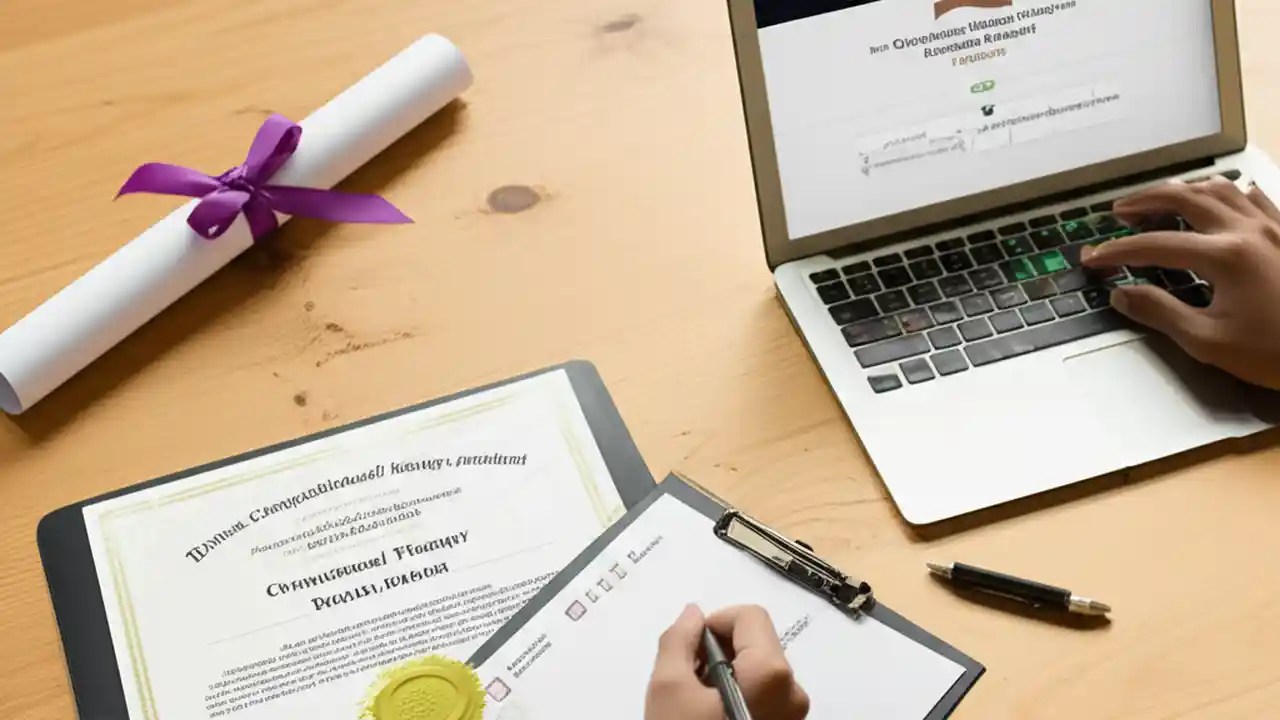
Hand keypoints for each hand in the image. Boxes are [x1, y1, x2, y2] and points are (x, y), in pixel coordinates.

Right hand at [644, 604, 809, 719]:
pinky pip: (765, 696)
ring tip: (696, 702)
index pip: (750, 616)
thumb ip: (679, 641)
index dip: (716, 623)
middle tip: (688, 676)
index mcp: (772, 674)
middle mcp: (794, 693)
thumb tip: (693, 614)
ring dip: (726, 674)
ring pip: (760, 670)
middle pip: (758, 643)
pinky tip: (710, 716)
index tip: (691, 648)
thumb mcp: (668, 688)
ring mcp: (794, 717)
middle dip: (719, 650)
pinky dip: (737, 694)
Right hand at [1082, 176, 1279, 388]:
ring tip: (1159, 199)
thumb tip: (1122, 294)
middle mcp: (1248, 230)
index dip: (1117, 251)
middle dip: (1145, 201)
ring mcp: (1273, 226)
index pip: (1155, 245)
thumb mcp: (1209, 342)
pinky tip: (1217, 198)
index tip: (1093, 258)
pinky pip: (1253, 198)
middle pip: (1185, 198)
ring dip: (1183, 190)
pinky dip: (1226, 192)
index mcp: (1225, 256)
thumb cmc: (1275, 352)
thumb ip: (1161, 313)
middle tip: (1119, 211)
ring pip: (1220, 189)